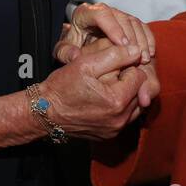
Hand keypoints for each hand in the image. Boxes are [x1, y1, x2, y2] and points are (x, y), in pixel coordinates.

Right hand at [40, 41, 159, 139]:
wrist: (44, 112)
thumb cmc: (62, 87)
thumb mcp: (85, 64)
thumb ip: (115, 55)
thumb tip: (136, 51)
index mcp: (117, 101)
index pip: (140, 76)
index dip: (127, 66)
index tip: (112, 65)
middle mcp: (120, 119)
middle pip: (140, 91)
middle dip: (128, 80)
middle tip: (108, 75)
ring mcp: (115, 129)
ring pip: (136, 105)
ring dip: (127, 93)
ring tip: (107, 86)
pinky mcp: (110, 134)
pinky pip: (126, 117)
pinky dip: (120, 107)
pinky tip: (105, 98)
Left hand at [54, 2, 154, 64]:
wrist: (78, 43)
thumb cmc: (71, 46)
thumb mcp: (63, 50)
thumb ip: (65, 53)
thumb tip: (75, 57)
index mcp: (85, 13)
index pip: (102, 14)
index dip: (114, 28)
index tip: (122, 45)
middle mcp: (103, 11)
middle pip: (122, 17)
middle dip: (131, 37)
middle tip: (136, 56)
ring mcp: (117, 16)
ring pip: (134, 22)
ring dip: (141, 40)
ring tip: (143, 59)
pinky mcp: (128, 23)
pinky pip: (142, 27)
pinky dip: (148, 40)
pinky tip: (149, 54)